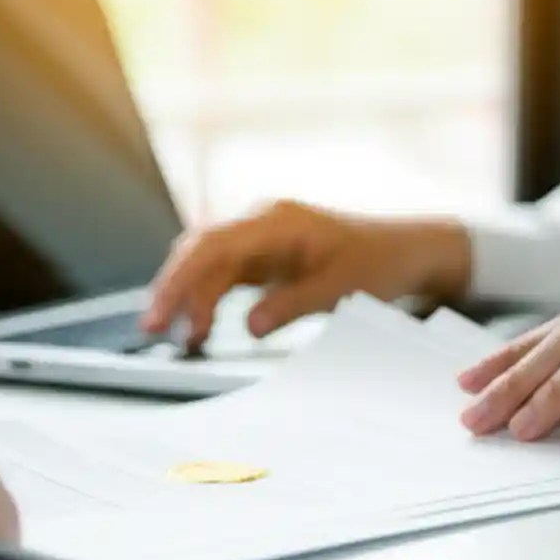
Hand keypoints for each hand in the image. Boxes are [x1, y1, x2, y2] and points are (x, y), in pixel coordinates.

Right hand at [142, 200, 471, 347]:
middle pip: (200, 251)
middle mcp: (262, 224)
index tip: (164, 312)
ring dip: (190, 299)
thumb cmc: (379, 262)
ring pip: (208, 265)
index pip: (213, 246)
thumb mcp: (341, 289)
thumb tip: (250, 325)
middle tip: (153, 328)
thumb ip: (292, 305)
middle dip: (173, 289)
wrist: (407, 251)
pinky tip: (200, 328)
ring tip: (181, 338)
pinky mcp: (264, 258)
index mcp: (277, 221)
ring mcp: (261, 239)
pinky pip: (224, 275)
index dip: (181, 279)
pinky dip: (209, 300)